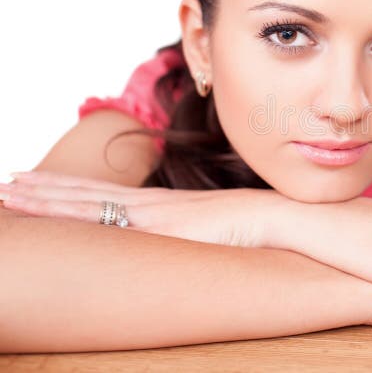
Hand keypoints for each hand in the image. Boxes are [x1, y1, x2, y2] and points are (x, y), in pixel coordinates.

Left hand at [0, 171, 288, 248]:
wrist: (286, 218)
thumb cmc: (266, 228)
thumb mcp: (227, 234)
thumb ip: (208, 237)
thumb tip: (204, 247)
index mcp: (170, 207)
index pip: (111, 195)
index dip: (76, 189)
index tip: (46, 184)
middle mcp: (158, 204)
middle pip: (91, 192)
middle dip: (49, 188)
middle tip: (9, 181)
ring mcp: (159, 212)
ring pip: (90, 200)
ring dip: (49, 197)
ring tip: (12, 192)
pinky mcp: (167, 224)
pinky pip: (110, 218)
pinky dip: (75, 212)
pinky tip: (53, 211)